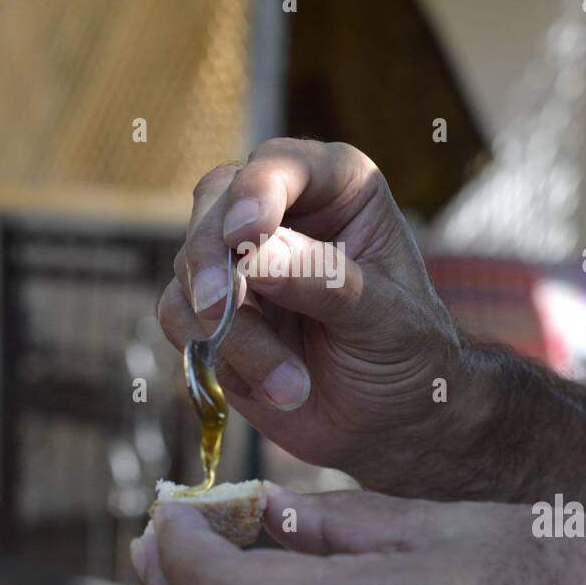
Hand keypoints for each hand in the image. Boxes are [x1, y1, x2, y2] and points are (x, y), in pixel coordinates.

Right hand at [158, 139, 480, 497]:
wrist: (390, 420)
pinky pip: (179, 317)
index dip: (256, 192)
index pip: (280, 164)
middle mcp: (281, 210)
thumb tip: (257, 257)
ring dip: (232, 332)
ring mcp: (240, 260)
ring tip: (291, 384)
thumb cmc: (406, 352)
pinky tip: (271, 387)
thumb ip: (327, 281)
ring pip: (192, 268)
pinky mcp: (212, 311)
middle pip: (214, 200)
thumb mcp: (387, 317)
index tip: (246, 237)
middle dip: (211, 257)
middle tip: (217, 306)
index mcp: (336, 187)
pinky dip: (217, 357)